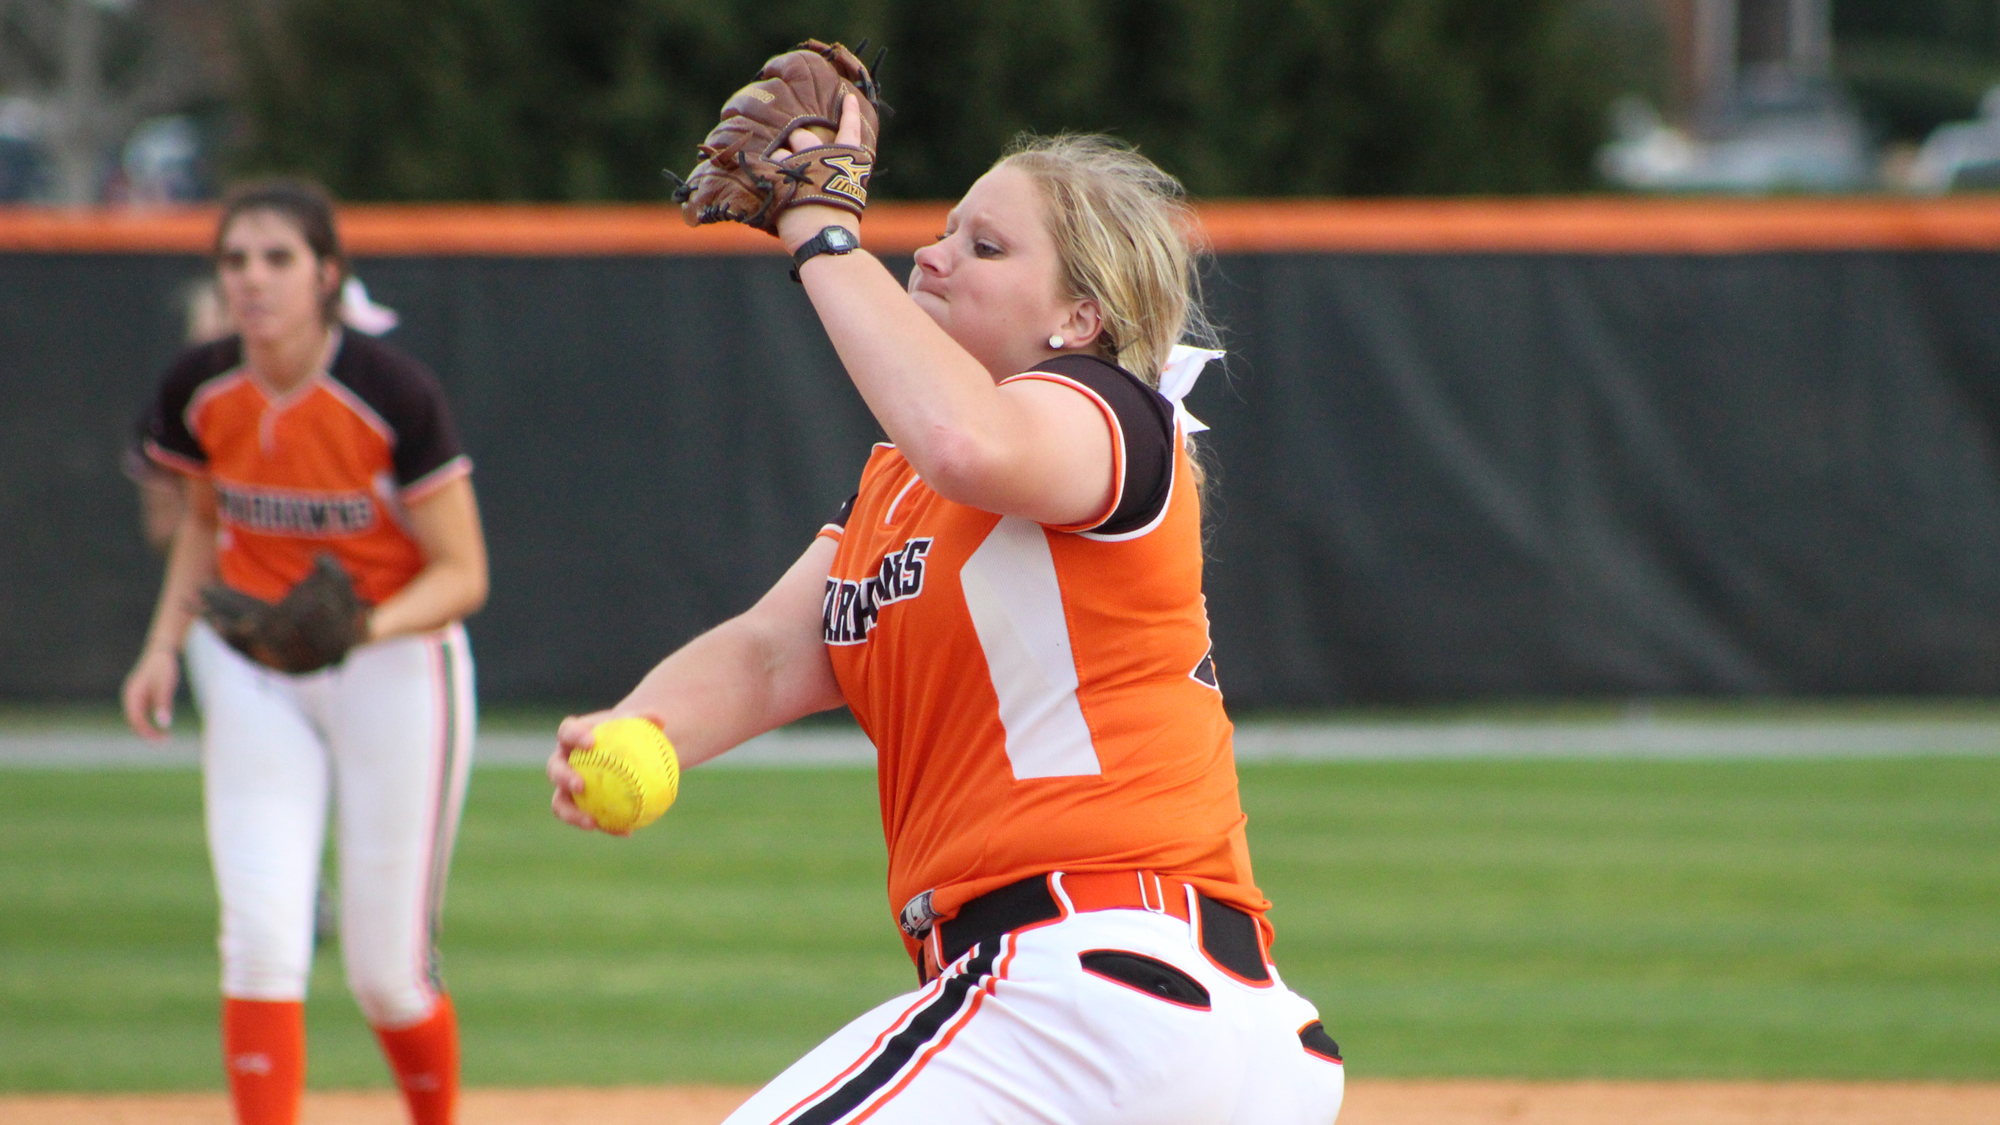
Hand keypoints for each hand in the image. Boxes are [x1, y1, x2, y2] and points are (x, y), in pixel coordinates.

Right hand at [122, 648, 179, 740]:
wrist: (162, 651)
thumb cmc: (163, 667)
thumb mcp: (165, 685)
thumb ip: (163, 703)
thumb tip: (164, 724)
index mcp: (132, 694)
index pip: (135, 719)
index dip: (146, 731)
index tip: (161, 740)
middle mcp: (131, 697)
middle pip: (135, 721)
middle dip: (148, 733)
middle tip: (165, 741)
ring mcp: (136, 697)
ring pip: (140, 718)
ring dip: (150, 729)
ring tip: (166, 737)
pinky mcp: (144, 696)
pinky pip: (145, 713)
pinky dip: (152, 721)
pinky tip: (164, 726)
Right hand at [547, 707, 664, 832]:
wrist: (620, 752)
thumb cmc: (626, 734)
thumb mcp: (637, 723)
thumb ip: (646, 719)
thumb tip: (661, 719)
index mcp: (571, 737)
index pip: (567, 732)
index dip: (575, 737)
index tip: (590, 743)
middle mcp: (562, 761)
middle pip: (554, 769)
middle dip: (563, 777)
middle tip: (580, 785)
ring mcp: (566, 786)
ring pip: (560, 803)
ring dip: (573, 814)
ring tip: (592, 823)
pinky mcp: (576, 806)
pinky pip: (588, 818)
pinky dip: (606, 827)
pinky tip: (627, 832)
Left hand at [776, 92, 866, 254]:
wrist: (828, 239)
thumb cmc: (842, 225)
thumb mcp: (849, 198)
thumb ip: (835, 182)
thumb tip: (826, 181)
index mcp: (845, 159)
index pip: (850, 131)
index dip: (849, 113)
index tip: (849, 97)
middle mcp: (820, 156)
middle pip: (801, 135)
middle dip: (793, 140)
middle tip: (789, 148)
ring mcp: (798, 165)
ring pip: (779, 152)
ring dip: (775, 160)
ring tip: (774, 175)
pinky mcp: (778, 179)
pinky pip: (764, 170)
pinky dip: (761, 176)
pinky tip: (758, 182)